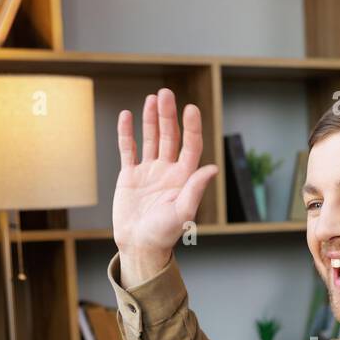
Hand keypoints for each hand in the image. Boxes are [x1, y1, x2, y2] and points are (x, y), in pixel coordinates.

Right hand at [113, 88, 218, 287]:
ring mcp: (149, 171)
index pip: (190, 146)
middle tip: (166, 93)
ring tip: (152, 98)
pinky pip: (128, 150)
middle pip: (170, 136)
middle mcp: (168, 171)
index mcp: (184, 178)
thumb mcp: (183, 213)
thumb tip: (212, 168)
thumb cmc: (164, 234)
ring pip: (151, 139)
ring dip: (151, 119)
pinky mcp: (130, 176)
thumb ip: (195, 190)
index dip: (191, 127)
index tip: (190, 108)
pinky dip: (127, 133)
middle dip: (168, 115)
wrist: (139, 246)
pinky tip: (127, 116)